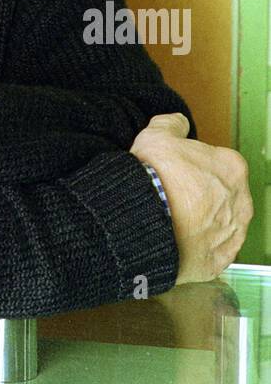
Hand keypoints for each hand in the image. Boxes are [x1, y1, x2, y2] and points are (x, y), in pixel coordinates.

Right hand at [130, 113, 252, 284]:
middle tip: (173, 193)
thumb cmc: (154, 178)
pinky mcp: (218, 260)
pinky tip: (177, 239)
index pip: (218, 162)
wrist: (143, 222)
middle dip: (201, 194)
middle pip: (222, 193)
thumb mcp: (157, 134)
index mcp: (232, 167)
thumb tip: (178, 123)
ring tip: (171, 218)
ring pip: (220, 224)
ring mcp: (231, 233)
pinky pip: (211, 252)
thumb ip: (173, 124)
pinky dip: (197, 246)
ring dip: (201, 221)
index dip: (194, 165)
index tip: (178, 170)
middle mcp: (240, 201)